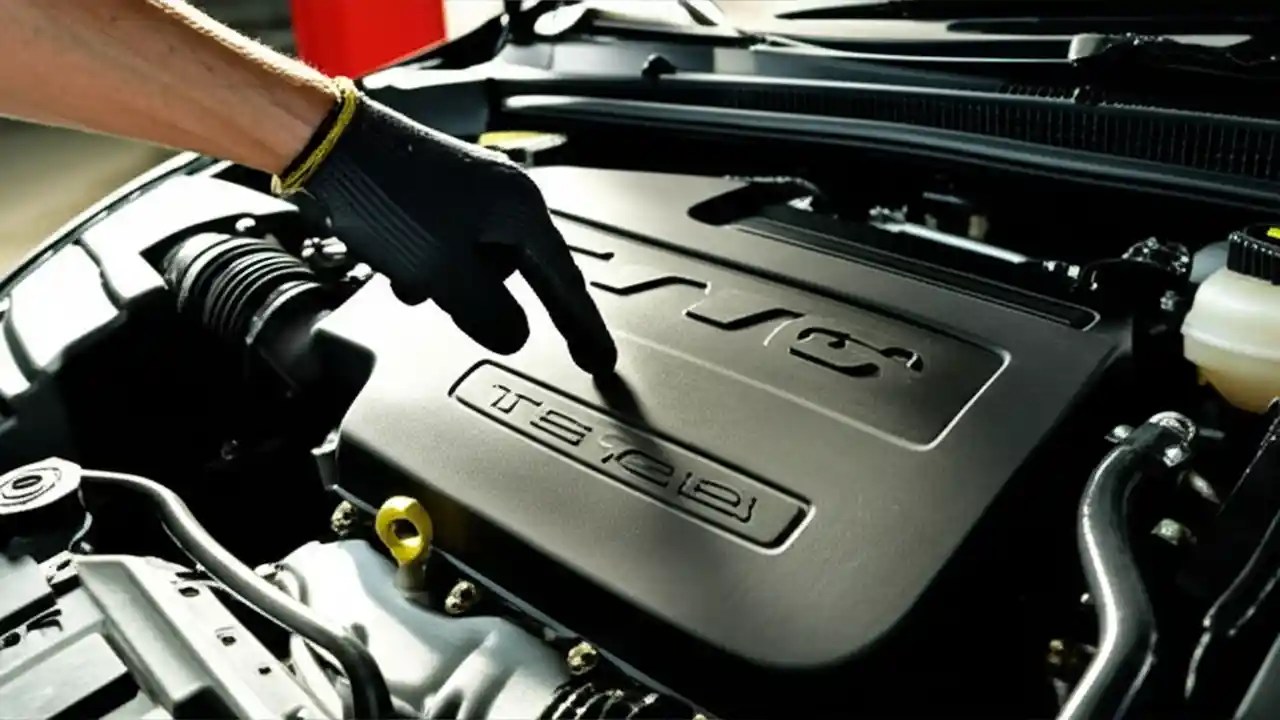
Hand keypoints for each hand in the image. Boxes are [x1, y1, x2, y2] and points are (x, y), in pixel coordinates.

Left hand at [300, 95, 616, 374]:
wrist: (329, 145)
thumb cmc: (389, 198)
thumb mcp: (445, 274)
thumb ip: (488, 314)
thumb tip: (514, 336)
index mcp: (520, 211)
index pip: (564, 282)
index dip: (582, 327)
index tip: (599, 359)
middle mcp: (505, 194)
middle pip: (524, 269)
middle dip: (507, 304)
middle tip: (531, 341)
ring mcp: (472, 188)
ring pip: (482, 259)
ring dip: (458, 286)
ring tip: (422, 292)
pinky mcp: (440, 190)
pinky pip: (453, 244)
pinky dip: (435, 267)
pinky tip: (404, 275)